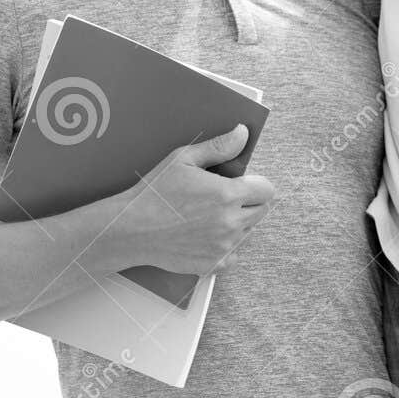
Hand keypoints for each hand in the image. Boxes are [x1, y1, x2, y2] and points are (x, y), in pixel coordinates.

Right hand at [109, 125, 275, 274]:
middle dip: (248, 202)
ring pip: (247, 232)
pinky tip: (204, 236)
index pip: (266, 190)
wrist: (131, 229)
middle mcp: (230, 223)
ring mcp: (223, 246)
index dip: (256, 184)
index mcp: (227, 194)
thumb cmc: (155, 193)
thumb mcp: (183, 159)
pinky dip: (224, 246)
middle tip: (221, 198)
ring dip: (237, 223)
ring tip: (208, 216)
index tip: (241, 183)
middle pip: (261, 211)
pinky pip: (233, 255)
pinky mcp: (213, 264)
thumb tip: (243, 133)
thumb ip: (218, 147)